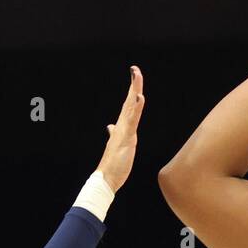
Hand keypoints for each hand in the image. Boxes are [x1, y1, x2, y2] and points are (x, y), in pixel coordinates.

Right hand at [96, 65, 144, 191]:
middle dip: (133, 85)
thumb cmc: (113, 164)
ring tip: (137, 76)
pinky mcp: (127, 137)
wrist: (106, 178)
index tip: (134, 77)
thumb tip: (111, 126)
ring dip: (134, 90)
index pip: (128, 105)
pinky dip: (136, 108)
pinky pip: (133, 121)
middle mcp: (122, 125)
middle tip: (135, 69)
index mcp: (122, 127)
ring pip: (130, 107)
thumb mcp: (118, 145)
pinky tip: (140, 97)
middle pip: (129, 101)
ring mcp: (124, 130)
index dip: (132, 91)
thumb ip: (115, 134)